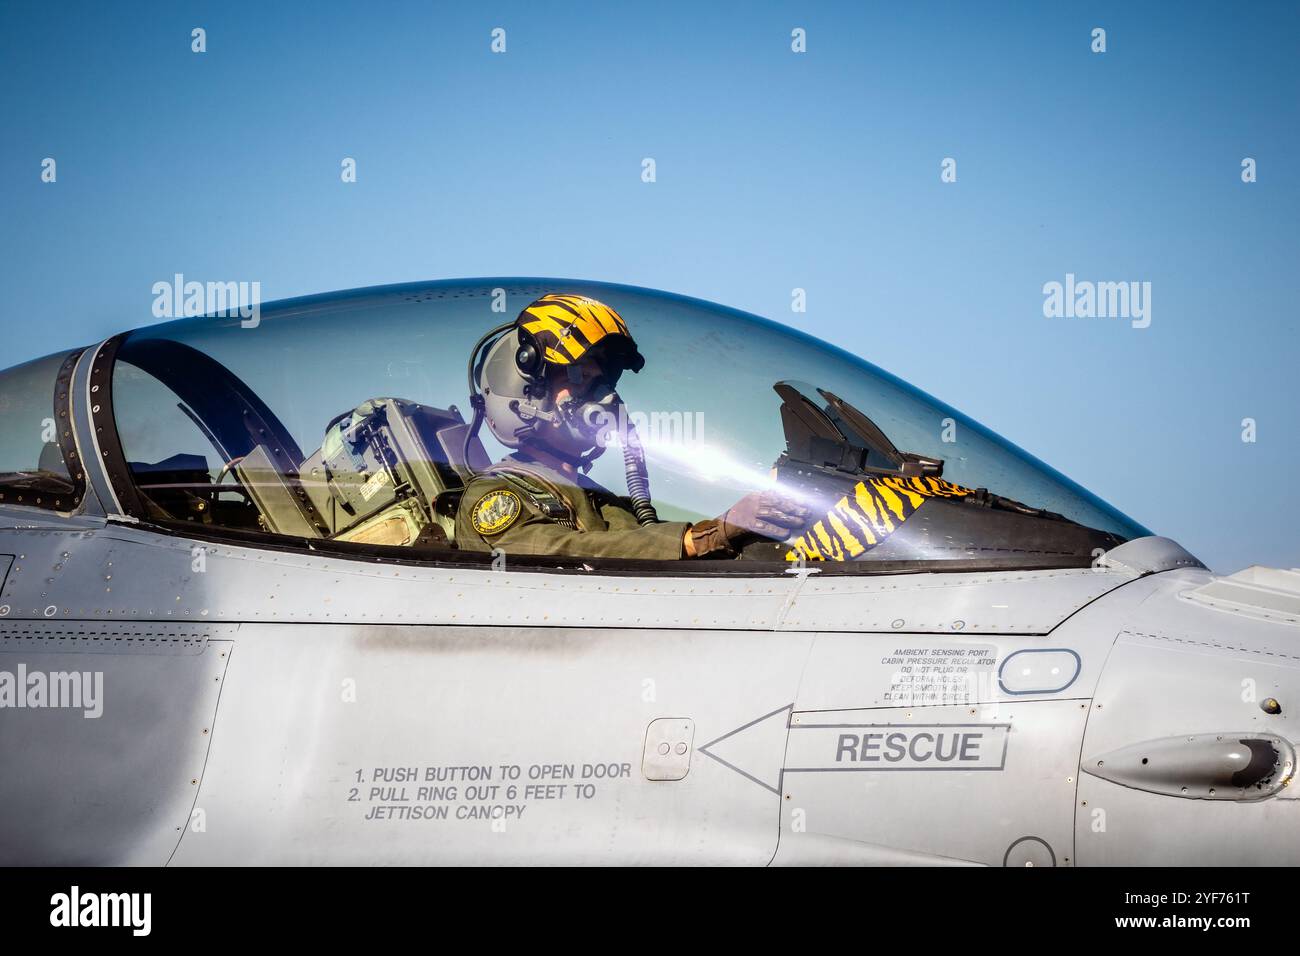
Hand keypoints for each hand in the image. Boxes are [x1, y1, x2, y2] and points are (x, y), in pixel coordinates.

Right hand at [687, 490, 811, 557]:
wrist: (723, 526)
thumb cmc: (742, 515)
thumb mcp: (754, 503)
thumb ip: (769, 500)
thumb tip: (790, 502)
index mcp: (758, 494)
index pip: (778, 493)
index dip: (793, 497)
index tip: (806, 501)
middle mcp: (755, 500)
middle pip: (778, 502)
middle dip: (794, 507)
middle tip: (807, 512)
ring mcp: (751, 511)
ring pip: (773, 513)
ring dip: (788, 518)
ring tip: (800, 522)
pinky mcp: (747, 523)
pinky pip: (764, 526)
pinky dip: (776, 529)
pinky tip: (786, 533)